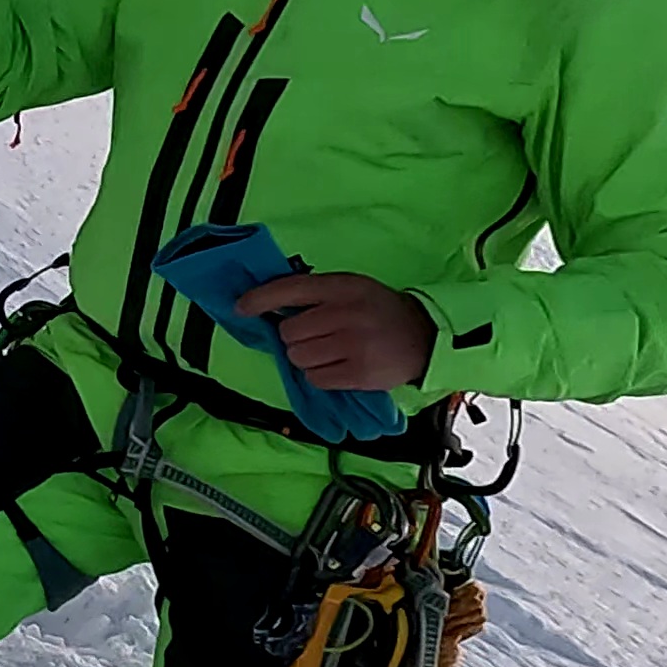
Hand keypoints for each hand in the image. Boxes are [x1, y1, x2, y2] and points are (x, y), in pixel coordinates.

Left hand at [235, 272, 431, 392]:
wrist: (426, 337)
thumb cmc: (378, 310)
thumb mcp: (351, 288)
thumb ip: (315, 294)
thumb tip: (268, 307)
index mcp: (341, 287)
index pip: (289, 289)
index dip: (260, 299)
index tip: (240, 308)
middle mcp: (345, 313)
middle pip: (289, 332)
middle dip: (295, 337)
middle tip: (316, 336)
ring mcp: (353, 345)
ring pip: (298, 357)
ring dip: (305, 358)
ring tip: (330, 352)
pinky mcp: (359, 374)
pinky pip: (315, 379)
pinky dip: (319, 376)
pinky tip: (339, 366)